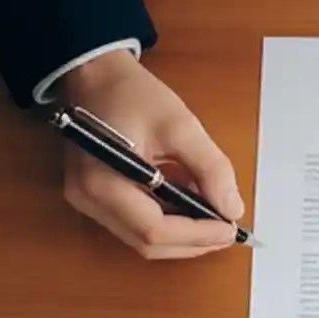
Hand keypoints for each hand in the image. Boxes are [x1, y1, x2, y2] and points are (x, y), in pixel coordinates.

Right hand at [57, 51, 243, 258]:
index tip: (230, 227)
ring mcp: (86, 201)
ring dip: (181, 235)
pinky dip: (166, 222)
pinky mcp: (93, 197)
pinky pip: (133, 223)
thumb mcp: (181, 126)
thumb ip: (211, 168)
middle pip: (146, 242)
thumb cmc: (132, 94)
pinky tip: (190, 207)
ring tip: (214, 219)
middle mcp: (88, 199)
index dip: (197, 235)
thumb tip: (232, 208)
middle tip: (227, 230)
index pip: (154, 229)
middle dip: (192, 242)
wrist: (95, 75)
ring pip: (140, 238)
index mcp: (103, 181)